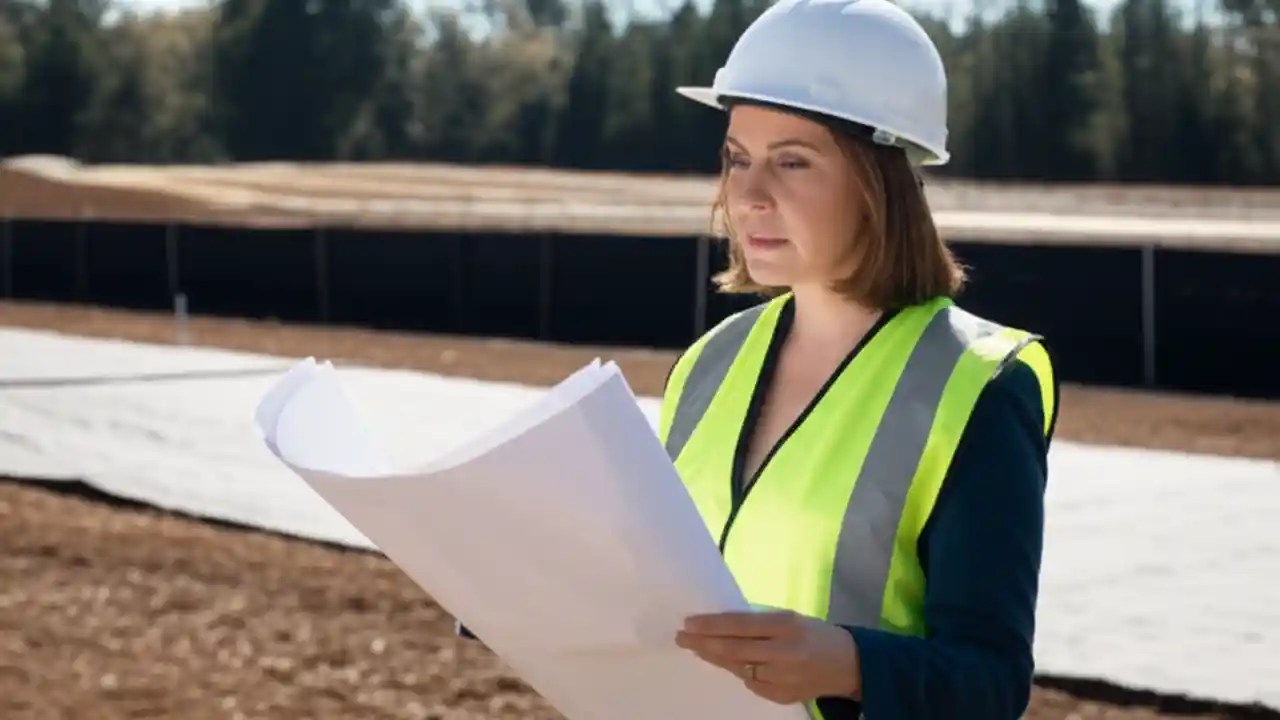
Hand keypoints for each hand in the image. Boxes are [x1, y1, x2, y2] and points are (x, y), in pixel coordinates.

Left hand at [674, 608, 860, 704]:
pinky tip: (730, 662)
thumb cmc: (814, 633)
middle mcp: (782, 653)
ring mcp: (782, 679)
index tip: (688, 623)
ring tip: (698, 648)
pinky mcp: (781, 696)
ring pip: (738, 669)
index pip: (739, 625)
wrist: (848, 665)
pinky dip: (738, 671)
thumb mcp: (789, 617)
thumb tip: (721, 622)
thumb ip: (759, 621)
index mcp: (785, 626)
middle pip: (733, 650)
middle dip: (702, 644)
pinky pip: (750, 683)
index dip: (711, 625)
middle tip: (681, 638)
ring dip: (715, 658)